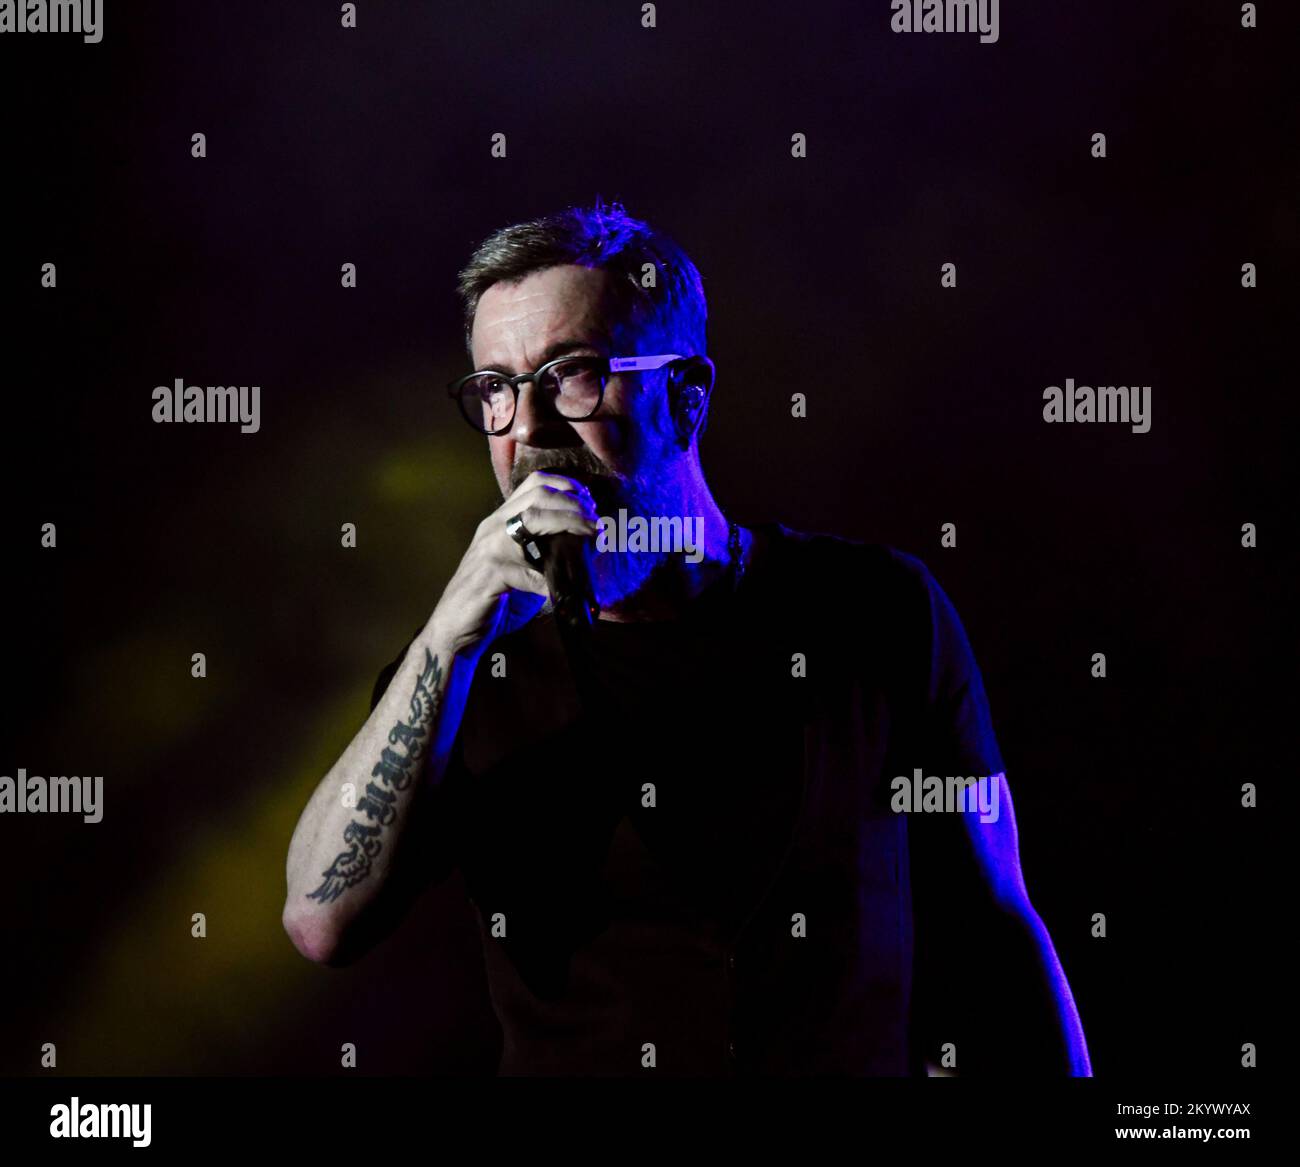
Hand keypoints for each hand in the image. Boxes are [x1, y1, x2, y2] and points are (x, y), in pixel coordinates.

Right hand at [431, 471, 599, 656]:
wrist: (455, 629)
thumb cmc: (494, 600)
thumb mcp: (522, 567)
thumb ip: (545, 552)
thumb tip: (585, 548)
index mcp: (501, 521)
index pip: (535, 484)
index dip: (568, 487)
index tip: (590, 504)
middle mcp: (493, 527)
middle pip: (539, 494)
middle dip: (574, 504)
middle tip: (596, 523)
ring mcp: (489, 548)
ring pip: (533, 518)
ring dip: (569, 524)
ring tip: (591, 537)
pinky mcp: (490, 575)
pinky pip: (528, 570)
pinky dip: (551, 579)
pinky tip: (563, 589)